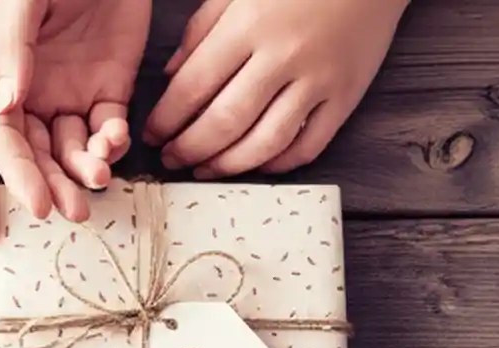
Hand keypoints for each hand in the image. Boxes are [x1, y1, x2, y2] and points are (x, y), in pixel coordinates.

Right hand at [0, 0, 150, 220]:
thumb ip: (12, 47)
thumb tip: (6, 104)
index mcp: (1, 74)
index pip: (2, 136)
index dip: (16, 172)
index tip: (35, 202)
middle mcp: (33, 93)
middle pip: (38, 153)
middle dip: (54, 184)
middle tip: (73, 209)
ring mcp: (71, 94)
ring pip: (74, 149)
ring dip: (84, 169)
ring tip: (97, 176)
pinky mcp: (109, 89)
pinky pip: (108, 129)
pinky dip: (112, 142)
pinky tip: (115, 138)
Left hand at [146, 0, 407, 178]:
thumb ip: (201, 28)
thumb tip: (171, 75)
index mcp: (248, 25)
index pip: (194, 86)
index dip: (166, 118)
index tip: (152, 134)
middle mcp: (283, 57)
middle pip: (225, 122)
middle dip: (190, 148)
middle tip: (171, 159)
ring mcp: (318, 81)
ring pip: (265, 143)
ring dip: (228, 165)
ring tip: (205, 170)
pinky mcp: (347, 97)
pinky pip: (309, 145)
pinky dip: (279, 163)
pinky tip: (255, 164)